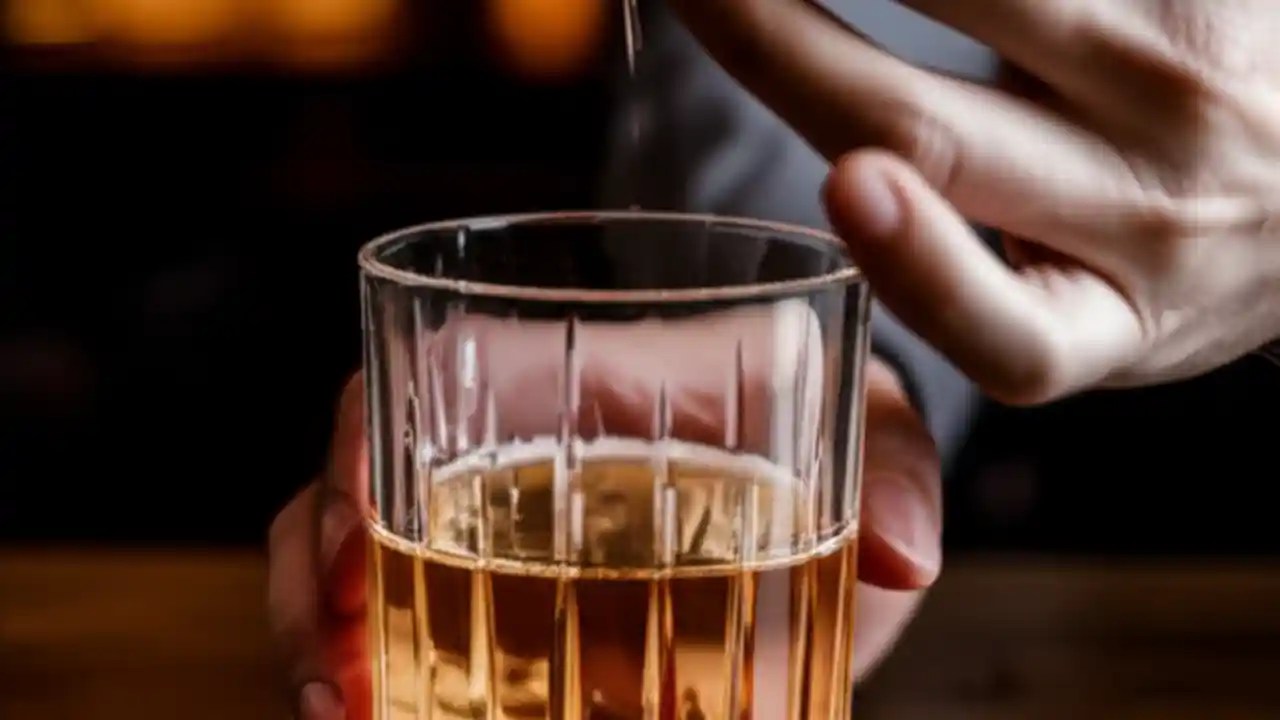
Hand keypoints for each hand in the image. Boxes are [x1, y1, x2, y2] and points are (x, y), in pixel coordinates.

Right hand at [267, 311, 941, 717]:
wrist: (822, 455)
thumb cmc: (829, 416)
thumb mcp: (865, 428)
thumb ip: (895, 474)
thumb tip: (908, 557)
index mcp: (575, 372)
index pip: (424, 374)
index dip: (362, 453)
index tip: (362, 544)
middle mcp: (507, 444)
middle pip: (354, 488)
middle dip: (319, 589)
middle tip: (338, 693)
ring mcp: (492, 521)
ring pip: (355, 566)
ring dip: (331, 647)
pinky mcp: (502, 596)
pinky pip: (408, 626)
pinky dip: (387, 679)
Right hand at [670, 0, 1279, 403]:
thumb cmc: (1130, 255)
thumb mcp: (1063, 324)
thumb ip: (955, 328)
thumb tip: (885, 489)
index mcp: (1091, 327)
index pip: (1011, 332)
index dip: (927, 263)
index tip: (847, 183)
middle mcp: (1146, 214)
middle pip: (945, 137)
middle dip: (785, 43)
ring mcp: (1183, 86)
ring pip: (1004, 15)